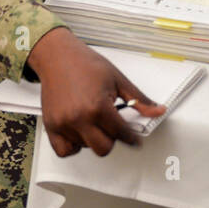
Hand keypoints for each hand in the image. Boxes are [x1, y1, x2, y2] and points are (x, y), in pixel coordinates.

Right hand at [28, 27, 164, 157]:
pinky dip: (73, 146)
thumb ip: (139, 100)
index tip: (134, 140)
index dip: (131, 138)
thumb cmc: (86, 64)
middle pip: (103, 148)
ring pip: (85, 148)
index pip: (121, 133)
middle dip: (112, 138)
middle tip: (112, 125)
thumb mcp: (118, 79)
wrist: (58, 57)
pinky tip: (80, 133)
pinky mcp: (51, 126)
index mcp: (98, 107)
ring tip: (93, 120)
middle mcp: (79, 118)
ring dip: (93, 139)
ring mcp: (63, 124)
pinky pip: (64, 151)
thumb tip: (157, 111)